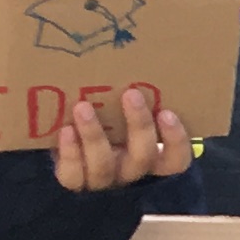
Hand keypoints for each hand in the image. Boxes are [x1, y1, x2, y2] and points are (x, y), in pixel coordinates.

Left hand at [53, 86, 190, 193]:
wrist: (64, 148)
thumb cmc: (105, 121)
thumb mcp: (122, 114)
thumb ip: (133, 100)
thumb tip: (137, 58)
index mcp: (152, 160)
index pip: (176, 159)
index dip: (176, 141)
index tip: (167, 112)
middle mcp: (130, 171)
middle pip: (142, 157)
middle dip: (139, 125)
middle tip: (131, 94)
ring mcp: (103, 180)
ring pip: (104, 166)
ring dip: (94, 135)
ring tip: (83, 106)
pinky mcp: (75, 182)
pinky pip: (74, 175)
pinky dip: (70, 153)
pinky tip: (66, 130)